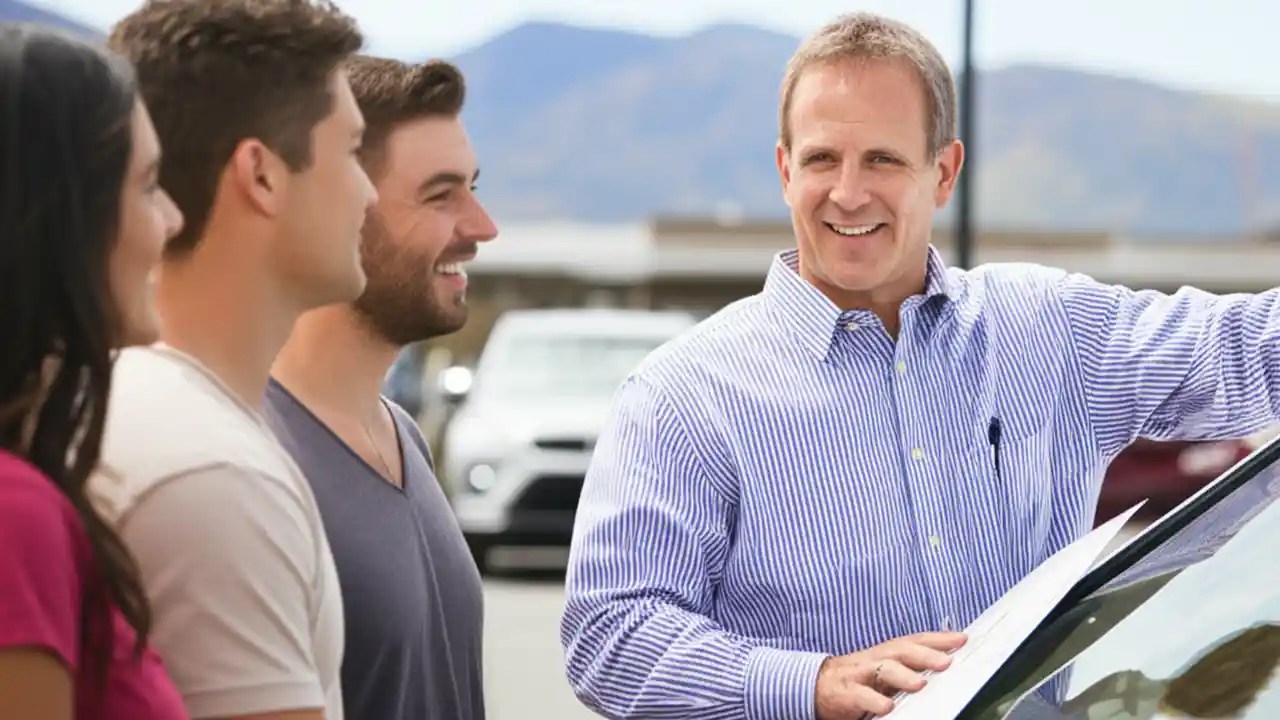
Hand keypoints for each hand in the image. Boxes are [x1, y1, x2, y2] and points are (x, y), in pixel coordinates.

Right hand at [814, 631, 966, 718]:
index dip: (937, 638)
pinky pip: (861, 696)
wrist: (817, 686)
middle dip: (924, 653)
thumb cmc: (859, 679)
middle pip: (900, 650)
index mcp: (887, 653)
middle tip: (946, 662)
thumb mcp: (885, 671)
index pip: (914, 641)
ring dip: (902, 674)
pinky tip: (888, 707)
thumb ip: (909, 668)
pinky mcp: (846, 694)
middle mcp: (875, 659)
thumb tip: (945, 665)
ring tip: (920, 683)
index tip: (962, 639)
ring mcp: (859, 675)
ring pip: (882, 668)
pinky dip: (874, 700)